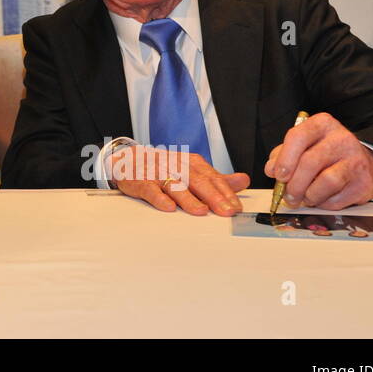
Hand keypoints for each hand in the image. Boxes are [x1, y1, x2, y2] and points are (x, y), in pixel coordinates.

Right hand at [109, 144, 248, 215]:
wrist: (129, 160)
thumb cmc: (164, 167)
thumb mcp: (192, 169)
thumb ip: (217, 178)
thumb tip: (243, 180)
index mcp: (191, 162)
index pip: (212, 177)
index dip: (225, 192)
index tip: (235, 206)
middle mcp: (176, 166)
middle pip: (197, 181)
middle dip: (212, 196)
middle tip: (225, 210)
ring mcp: (158, 173)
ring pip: (176, 186)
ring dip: (189, 199)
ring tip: (201, 211)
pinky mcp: (141, 181)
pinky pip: (151, 190)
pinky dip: (159, 198)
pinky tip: (168, 207)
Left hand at [263, 112, 372, 208]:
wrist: (364, 166)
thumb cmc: (327, 155)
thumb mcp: (304, 146)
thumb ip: (283, 155)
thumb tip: (271, 169)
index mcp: (322, 124)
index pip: (298, 136)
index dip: (285, 159)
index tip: (278, 175)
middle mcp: (341, 138)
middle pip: (310, 162)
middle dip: (294, 184)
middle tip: (288, 196)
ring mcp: (356, 159)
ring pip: (326, 181)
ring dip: (309, 196)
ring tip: (304, 199)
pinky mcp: (364, 182)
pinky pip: (338, 198)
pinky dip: (324, 203)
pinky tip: (321, 199)